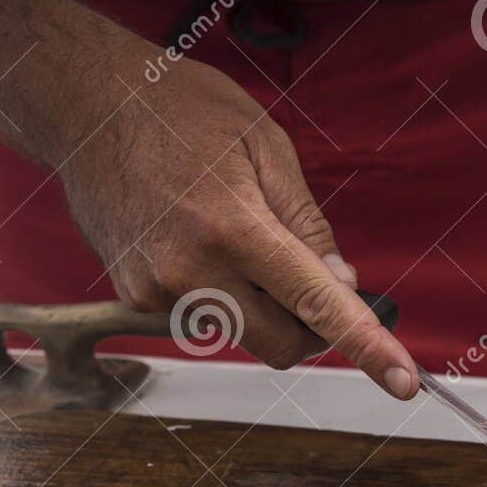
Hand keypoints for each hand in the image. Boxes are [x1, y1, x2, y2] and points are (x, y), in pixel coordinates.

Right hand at [57, 49, 418, 395]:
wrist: (83, 104)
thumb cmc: (179, 110)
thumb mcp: (265, 146)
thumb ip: (308, 224)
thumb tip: (342, 284)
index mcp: (234, 227)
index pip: (316, 304)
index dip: (367, 348)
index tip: (403, 382)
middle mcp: (192, 270)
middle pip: (282, 344)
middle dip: (309, 326)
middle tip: (307, 275)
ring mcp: (156, 290)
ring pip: (243, 331)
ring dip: (260, 303)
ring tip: (229, 229)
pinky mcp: (133, 296)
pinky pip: (203, 314)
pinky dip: (219, 290)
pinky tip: (194, 235)